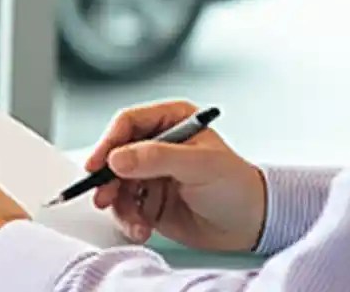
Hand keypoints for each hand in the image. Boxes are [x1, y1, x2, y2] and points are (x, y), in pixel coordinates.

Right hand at [87, 100, 266, 252]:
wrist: (250, 223)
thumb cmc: (236, 184)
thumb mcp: (198, 165)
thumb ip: (157, 158)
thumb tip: (118, 157)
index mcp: (173, 120)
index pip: (128, 123)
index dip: (109, 142)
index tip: (98, 164)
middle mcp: (158, 144)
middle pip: (116, 154)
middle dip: (108, 179)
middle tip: (104, 196)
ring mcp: (152, 173)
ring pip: (117, 184)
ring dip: (120, 205)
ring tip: (135, 221)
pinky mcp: (150, 200)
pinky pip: (126, 207)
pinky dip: (129, 220)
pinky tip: (142, 229)